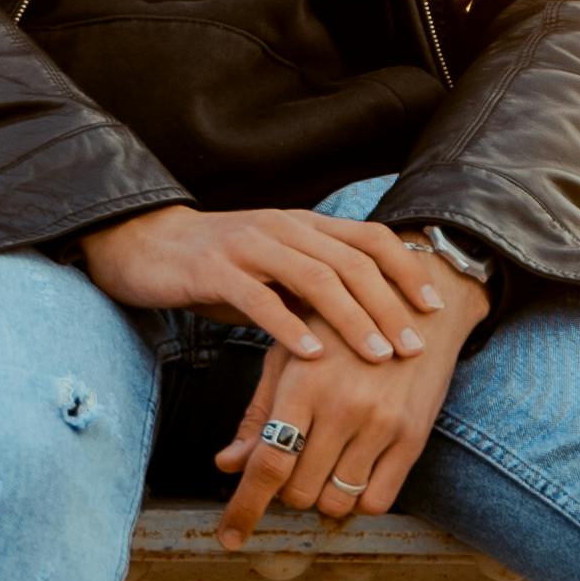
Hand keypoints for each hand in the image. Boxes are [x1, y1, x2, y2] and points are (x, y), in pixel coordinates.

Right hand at [79, 200, 433, 367]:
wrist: (145, 245)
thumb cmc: (217, 266)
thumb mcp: (274, 269)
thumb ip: (315, 286)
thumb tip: (370, 319)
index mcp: (303, 224)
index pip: (370, 239)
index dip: (406, 271)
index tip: (434, 307)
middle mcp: (282, 227)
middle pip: (351, 263)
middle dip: (388, 306)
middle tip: (413, 346)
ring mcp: (248, 246)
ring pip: (314, 279)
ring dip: (352, 319)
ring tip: (376, 355)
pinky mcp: (214, 271)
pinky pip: (259, 299)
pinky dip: (290, 327)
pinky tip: (311, 356)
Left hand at [205, 220, 487, 540]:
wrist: (418, 300)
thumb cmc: (339, 326)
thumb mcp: (290, 357)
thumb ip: (259, 414)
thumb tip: (226, 466)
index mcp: (303, 385)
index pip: (267, 464)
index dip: (243, 509)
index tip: (228, 537)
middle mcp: (343, 408)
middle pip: (299, 491)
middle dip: (286, 491)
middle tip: (292, 469)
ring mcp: (382, 425)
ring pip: (337, 501)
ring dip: (321, 497)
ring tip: (323, 467)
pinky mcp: (413, 437)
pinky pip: (378, 500)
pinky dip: (358, 499)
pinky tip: (352, 473)